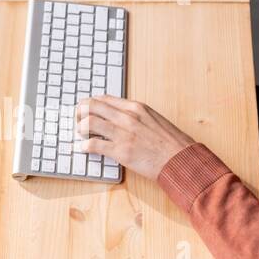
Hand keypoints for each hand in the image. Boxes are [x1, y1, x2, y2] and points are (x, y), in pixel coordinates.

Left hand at [74, 96, 195, 180]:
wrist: (182, 159)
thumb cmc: (171, 143)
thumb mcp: (154, 120)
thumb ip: (136, 117)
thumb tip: (119, 118)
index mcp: (136, 107)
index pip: (104, 98)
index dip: (89, 103)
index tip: (84, 110)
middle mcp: (128, 116)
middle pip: (91, 106)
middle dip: (79, 113)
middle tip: (76, 122)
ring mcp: (124, 133)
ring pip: (88, 123)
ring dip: (79, 129)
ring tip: (79, 136)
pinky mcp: (122, 151)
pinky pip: (94, 145)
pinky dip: (84, 146)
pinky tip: (83, 149)